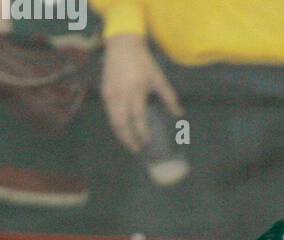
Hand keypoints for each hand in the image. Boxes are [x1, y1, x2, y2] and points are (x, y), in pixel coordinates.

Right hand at [100, 33, 182, 152]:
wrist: (122, 44)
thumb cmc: (143, 62)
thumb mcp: (159, 79)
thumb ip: (169, 98)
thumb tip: (179, 114)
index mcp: (135, 92)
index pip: (138, 119)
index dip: (142, 133)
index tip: (148, 144)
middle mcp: (120, 95)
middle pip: (121, 124)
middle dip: (129, 139)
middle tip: (138, 150)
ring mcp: (110, 94)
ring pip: (113, 121)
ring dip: (121, 135)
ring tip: (130, 144)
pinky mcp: (104, 92)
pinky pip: (109, 113)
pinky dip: (116, 125)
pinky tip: (123, 131)